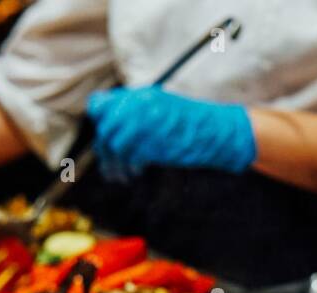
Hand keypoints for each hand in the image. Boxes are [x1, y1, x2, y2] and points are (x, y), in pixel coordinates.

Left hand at [86, 86, 255, 181]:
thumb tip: (112, 127)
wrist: (217, 131)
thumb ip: (137, 113)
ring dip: (115, 163)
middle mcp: (138, 107)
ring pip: (114, 144)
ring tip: (122, 173)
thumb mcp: (161, 108)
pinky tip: (135, 173)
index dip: (99, 121)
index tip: (105, 135)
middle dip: (105, 148)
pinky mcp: (153, 143)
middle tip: (111, 162)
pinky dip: (129, 168)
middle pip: (105, 128)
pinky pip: (130, 157)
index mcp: (139, 96)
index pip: (99, 105)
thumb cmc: (192, 124)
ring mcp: (146, 125)